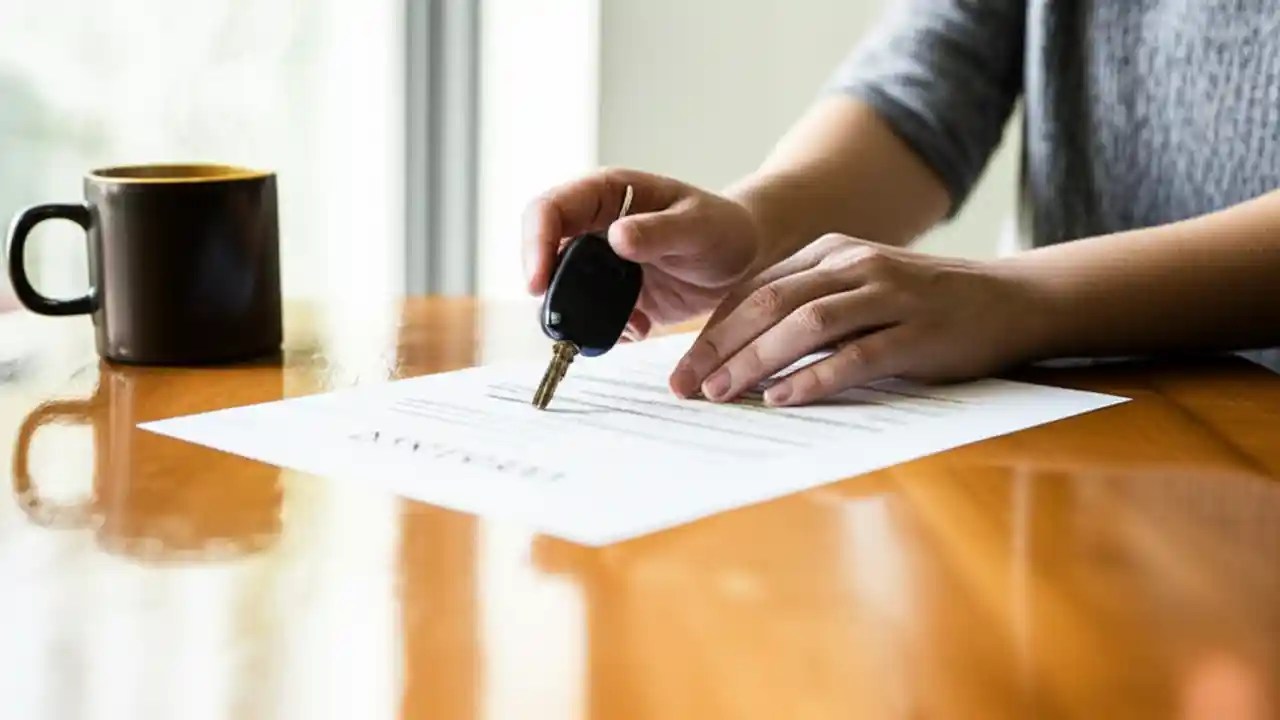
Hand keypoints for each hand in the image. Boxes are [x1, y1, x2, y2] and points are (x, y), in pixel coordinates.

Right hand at [523, 169, 763, 335]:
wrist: (744, 257)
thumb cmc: (724, 228)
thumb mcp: (698, 227)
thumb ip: (659, 232)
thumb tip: (616, 237)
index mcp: (607, 194)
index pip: (550, 209)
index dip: (535, 243)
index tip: (537, 283)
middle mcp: (594, 226)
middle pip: (544, 252)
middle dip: (549, 289)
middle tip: (565, 320)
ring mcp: (600, 262)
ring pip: (562, 289)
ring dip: (579, 314)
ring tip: (627, 324)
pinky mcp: (611, 294)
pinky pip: (590, 315)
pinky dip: (605, 329)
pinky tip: (640, 327)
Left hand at [669, 233, 1045, 405]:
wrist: (1010, 299)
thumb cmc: (924, 303)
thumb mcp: (859, 287)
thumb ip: (809, 305)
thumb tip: (744, 351)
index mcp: (830, 252)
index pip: (755, 288)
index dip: (713, 328)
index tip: (684, 366)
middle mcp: (854, 264)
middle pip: (769, 303)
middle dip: (720, 346)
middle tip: (687, 386)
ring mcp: (888, 295)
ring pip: (805, 324)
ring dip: (756, 360)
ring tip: (723, 393)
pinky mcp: (916, 332)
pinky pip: (857, 355)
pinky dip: (815, 378)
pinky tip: (783, 398)